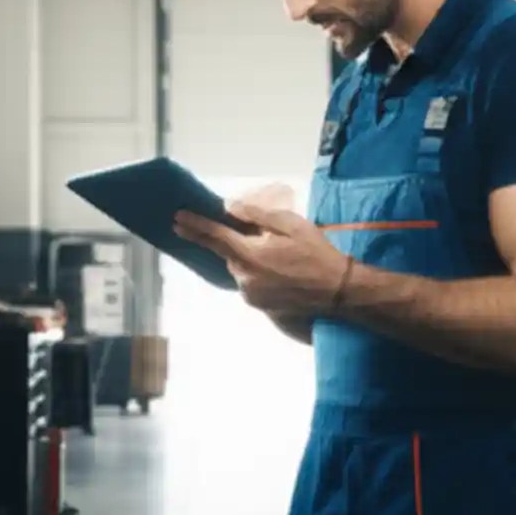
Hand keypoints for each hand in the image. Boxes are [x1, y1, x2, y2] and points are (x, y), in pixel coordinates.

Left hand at [173, 191, 348, 314]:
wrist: (338, 291)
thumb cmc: (317, 253)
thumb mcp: (291, 224)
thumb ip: (256, 215)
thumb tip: (229, 208)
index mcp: (250, 256)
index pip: (214, 237)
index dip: (194, 226)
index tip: (177, 218)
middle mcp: (244, 278)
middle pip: (230, 254)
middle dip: (236, 243)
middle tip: (260, 237)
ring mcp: (251, 295)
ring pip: (241, 269)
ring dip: (250, 259)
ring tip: (279, 256)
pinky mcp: (261, 306)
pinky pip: (251, 283)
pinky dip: (258, 273)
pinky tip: (280, 270)